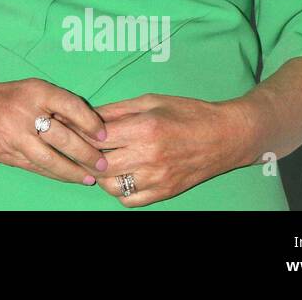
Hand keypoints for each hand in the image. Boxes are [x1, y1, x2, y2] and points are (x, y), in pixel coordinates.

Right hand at [0, 73, 110, 184]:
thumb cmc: (2, 97)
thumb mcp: (29, 91)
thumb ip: (55, 106)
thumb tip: (89, 127)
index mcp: (34, 91)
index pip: (70, 105)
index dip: (90, 122)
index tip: (103, 134)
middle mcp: (24, 112)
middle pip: (63, 138)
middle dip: (87, 154)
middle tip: (103, 163)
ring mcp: (13, 135)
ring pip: (50, 159)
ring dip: (73, 171)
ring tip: (89, 177)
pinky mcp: (5, 153)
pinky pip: (35, 167)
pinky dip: (54, 173)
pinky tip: (67, 177)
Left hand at [90, 93, 251, 205]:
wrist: (225, 136)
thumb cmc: (188, 113)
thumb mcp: (150, 101)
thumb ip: (117, 110)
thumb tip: (88, 116)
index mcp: (144, 128)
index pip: (97, 137)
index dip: (81, 134)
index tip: (76, 131)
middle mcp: (149, 156)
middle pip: (100, 164)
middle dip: (86, 156)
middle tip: (84, 148)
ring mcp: (157, 178)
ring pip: (110, 186)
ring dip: (100, 176)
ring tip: (103, 162)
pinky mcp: (164, 193)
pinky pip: (129, 200)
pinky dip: (119, 191)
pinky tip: (121, 176)